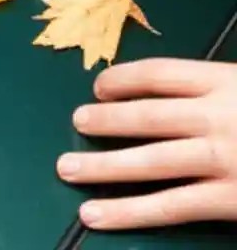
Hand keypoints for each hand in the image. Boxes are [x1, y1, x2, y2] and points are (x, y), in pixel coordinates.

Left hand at [57, 58, 236, 230]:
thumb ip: (220, 93)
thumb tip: (177, 96)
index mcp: (225, 82)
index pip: (159, 74)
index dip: (123, 79)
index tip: (99, 87)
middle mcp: (218, 117)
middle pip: (147, 116)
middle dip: (106, 120)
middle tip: (77, 122)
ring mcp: (222, 158)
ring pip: (149, 161)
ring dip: (102, 166)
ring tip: (67, 168)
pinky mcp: (230, 198)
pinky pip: (170, 206)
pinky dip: (128, 212)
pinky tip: (96, 215)